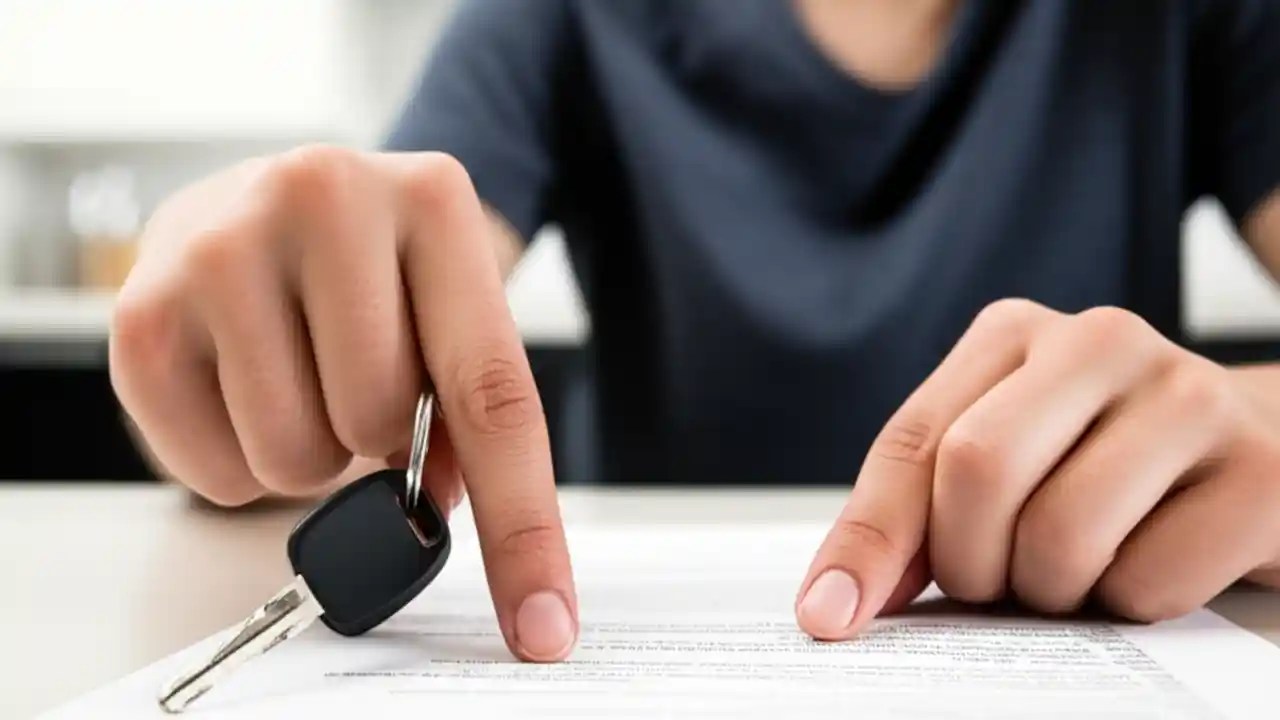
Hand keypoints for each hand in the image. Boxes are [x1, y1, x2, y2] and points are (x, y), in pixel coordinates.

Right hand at [108, 145, 576, 661]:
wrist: (269, 204)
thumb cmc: (373, 277)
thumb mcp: (446, 312)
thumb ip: (463, 416)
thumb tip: (428, 518)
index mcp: (433, 200)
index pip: (491, 392)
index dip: (521, 525)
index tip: (542, 624)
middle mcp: (325, 194)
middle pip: (378, 423)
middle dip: (374, 440)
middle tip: (353, 386)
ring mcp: (222, 242)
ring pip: (294, 456)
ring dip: (307, 455)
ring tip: (298, 380)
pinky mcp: (142, 306)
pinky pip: (210, 474)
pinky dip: (238, 465)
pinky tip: (240, 387)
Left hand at [795, 299, 1279, 638]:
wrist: (1260, 446)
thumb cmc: (1105, 462)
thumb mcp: (1004, 460)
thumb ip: (916, 515)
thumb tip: (834, 605)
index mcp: (1015, 334)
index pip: (914, 443)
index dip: (866, 540)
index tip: (829, 615)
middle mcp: (1100, 342)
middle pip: (979, 472)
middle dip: (972, 563)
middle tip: (1002, 582)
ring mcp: (1189, 397)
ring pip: (1061, 536)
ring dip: (1052, 592)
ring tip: (1080, 569)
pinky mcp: (1260, 475)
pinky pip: (1146, 583)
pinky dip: (1129, 605)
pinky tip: (1153, 563)